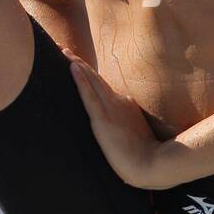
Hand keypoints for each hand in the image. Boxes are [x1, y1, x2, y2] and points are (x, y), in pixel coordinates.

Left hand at [62, 50, 168, 188]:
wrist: (151, 166)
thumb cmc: (142, 157)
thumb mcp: (132, 135)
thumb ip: (124, 126)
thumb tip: (116, 127)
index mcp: (124, 104)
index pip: (101, 84)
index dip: (87, 71)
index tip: (73, 60)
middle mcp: (118, 101)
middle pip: (94, 77)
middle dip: (77, 62)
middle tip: (61, 47)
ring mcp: (111, 109)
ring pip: (91, 80)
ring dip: (76, 64)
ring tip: (62, 50)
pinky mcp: (103, 120)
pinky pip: (89, 96)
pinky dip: (81, 80)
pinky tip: (72, 67)